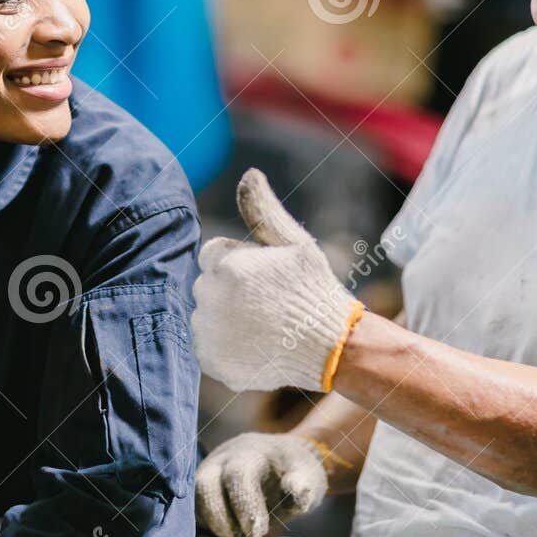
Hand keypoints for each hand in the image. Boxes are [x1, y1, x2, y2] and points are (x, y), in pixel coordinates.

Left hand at [192, 169, 362, 391]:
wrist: (332, 348)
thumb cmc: (315, 290)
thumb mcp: (295, 244)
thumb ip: (264, 210)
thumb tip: (248, 174)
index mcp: (229, 265)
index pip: (213, 255)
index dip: (240, 264)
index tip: (265, 280)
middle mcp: (212, 298)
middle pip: (207, 285)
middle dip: (230, 290)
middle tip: (267, 304)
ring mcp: (210, 333)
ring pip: (205, 316)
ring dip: (224, 318)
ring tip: (263, 326)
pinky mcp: (211, 361)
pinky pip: (206, 346)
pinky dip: (224, 347)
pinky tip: (255, 345)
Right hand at [196, 432, 329, 536]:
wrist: (281, 461)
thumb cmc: (296, 471)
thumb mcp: (308, 475)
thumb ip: (304, 485)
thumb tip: (300, 490)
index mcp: (251, 452)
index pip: (238, 475)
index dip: (244, 505)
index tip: (257, 533)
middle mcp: (222, 459)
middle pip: (204, 485)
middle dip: (219, 519)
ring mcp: (207, 472)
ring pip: (192, 500)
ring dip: (209, 527)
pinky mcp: (200, 490)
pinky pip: (191, 511)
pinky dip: (203, 530)